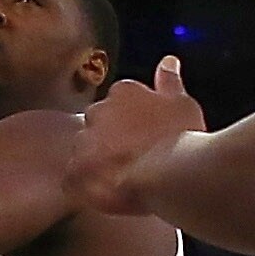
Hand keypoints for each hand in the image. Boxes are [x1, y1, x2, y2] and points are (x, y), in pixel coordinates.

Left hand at [73, 58, 205, 216]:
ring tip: (119, 178)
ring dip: (96, 161)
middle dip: (110, 137)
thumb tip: (168, 61)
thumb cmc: (181, 137)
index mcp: (122, 92)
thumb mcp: (183, 104)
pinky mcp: (76, 171)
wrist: (168, 172)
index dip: (132, 120)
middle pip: (99, 122)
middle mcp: (98, 111)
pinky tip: (102, 194)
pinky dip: (83, 187)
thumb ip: (170, 82)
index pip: (120, 100)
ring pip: (84, 149)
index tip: (144, 134)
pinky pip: (72, 179)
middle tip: (132, 156)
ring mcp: (84, 141)